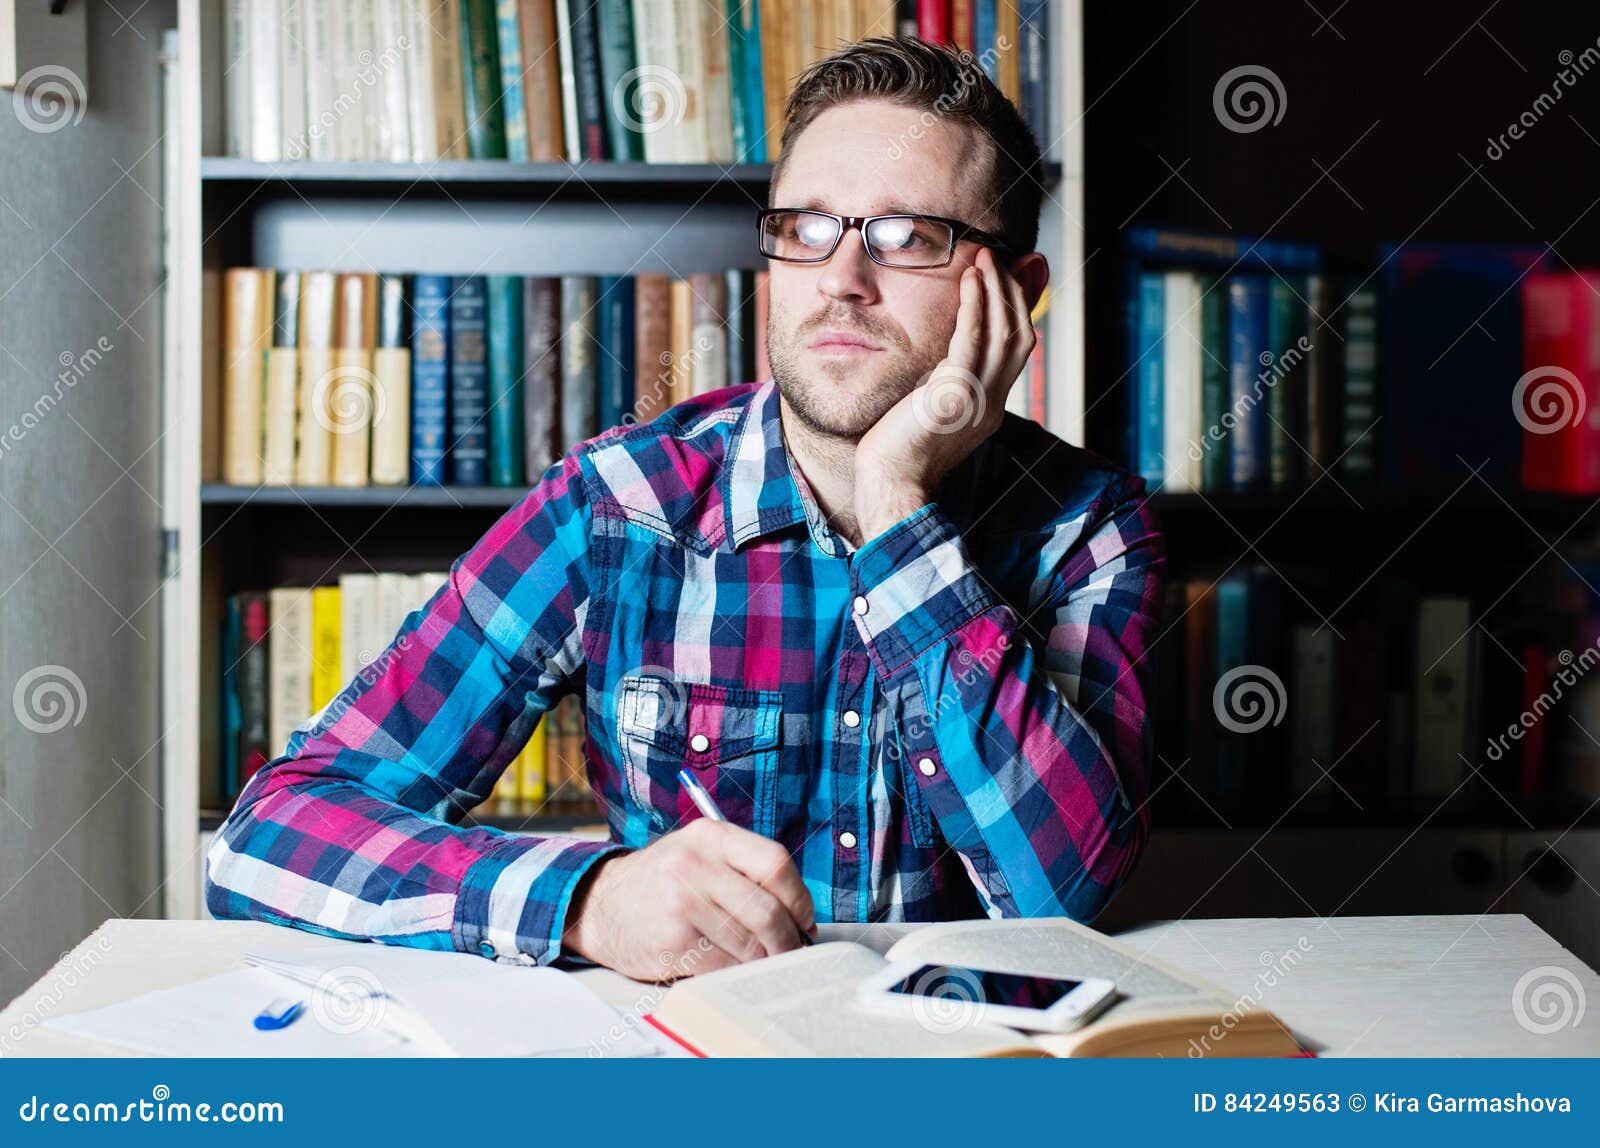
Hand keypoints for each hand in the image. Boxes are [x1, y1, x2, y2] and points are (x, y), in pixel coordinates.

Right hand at [561, 818, 817, 979]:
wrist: (600, 905)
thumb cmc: (662, 883)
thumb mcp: (699, 854)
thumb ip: (743, 871)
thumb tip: (798, 916)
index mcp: (711, 836)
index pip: (775, 863)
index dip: (799, 898)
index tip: (804, 920)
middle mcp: (696, 864)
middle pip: (767, 909)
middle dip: (788, 940)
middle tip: (792, 952)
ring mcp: (681, 903)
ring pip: (749, 943)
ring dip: (765, 961)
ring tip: (765, 963)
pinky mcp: (672, 940)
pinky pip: (723, 964)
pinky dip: (736, 972)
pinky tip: (732, 968)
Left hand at [854, 247, 1037, 541]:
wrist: (890, 485)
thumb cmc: (897, 452)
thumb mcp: (931, 412)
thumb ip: (944, 386)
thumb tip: (941, 362)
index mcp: (990, 407)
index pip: (1017, 349)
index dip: (1014, 309)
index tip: (1001, 278)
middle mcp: (993, 402)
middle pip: (1020, 335)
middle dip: (1010, 291)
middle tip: (995, 258)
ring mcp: (979, 400)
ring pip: (1004, 333)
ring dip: (995, 291)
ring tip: (983, 259)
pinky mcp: (955, 396)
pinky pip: (973, 341)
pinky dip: (975, 307)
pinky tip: (969, 281)